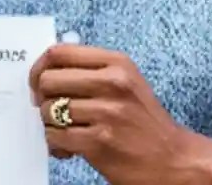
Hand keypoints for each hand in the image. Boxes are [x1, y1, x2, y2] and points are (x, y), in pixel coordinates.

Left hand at [29, 44, 211, 184]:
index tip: (37, 82)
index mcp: (117, 63)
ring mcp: (106, 112)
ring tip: (65, 131)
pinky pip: (56, 137)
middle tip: (51, 111)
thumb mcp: (125, 82)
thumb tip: (45, 70)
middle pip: (49, 80)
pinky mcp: (100, 141)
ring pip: (49, 111)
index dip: (39, 67)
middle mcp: (112, 83)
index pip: (59, 52)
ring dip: (50, 125)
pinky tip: (69, 147)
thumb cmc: (144, 120)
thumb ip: (91, 71)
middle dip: (42, 99)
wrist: (173, 159)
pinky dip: (56, 144)